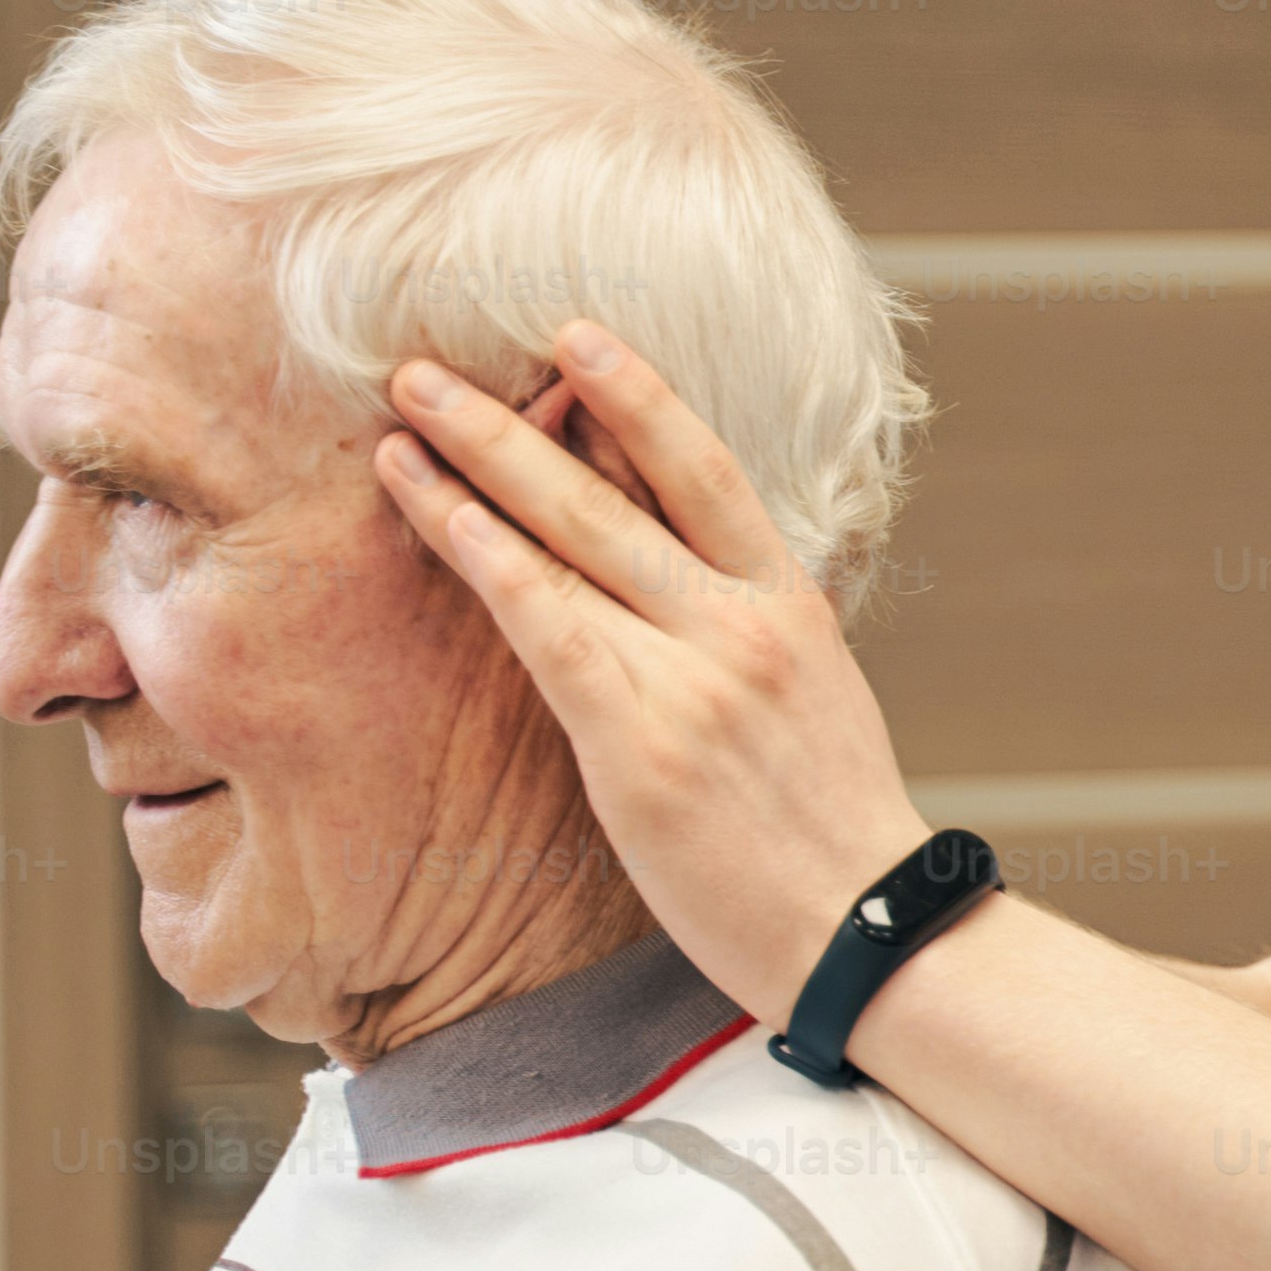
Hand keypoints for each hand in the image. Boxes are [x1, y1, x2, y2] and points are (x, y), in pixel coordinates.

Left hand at [371, 324, 931, 1021]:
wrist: (868, 933)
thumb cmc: (833, 835)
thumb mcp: (816, 702)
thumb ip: (752, 635)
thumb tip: (683, 585)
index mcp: (793, 606)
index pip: (707, 471)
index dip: (639, 395)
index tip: (576, 336)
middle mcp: (744, 623)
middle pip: (615, 489)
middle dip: (514, 419)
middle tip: (428, 365)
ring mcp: (697, 678)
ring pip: (572, 541)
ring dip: (475, 469)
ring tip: (403, 418)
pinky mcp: (645, 743)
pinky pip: (552, 628)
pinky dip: (492, 560)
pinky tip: (438, 514)